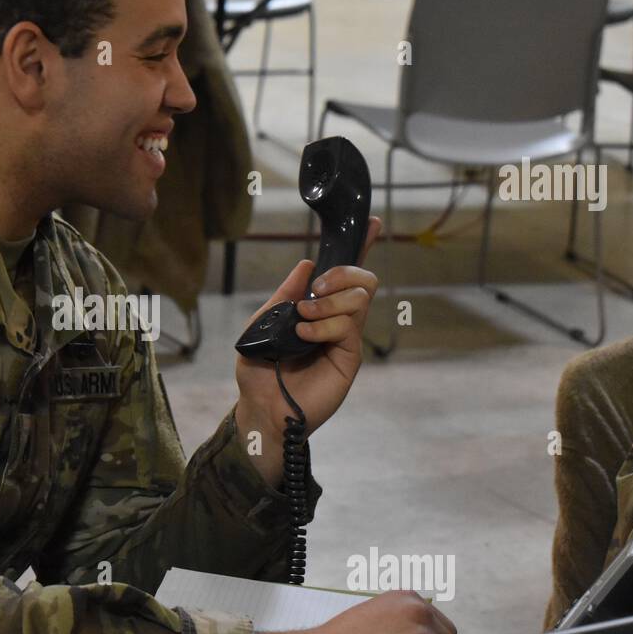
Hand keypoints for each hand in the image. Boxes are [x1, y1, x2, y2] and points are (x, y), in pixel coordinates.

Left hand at [233, 216, 381, 482]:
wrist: (262, 409)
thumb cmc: (259, 371)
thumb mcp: (260, 325)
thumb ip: (283, 296)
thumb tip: (305, 265)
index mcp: (317, 308)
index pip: (344, 274)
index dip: (360, 248)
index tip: (373, 223)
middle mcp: (336, 319)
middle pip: (363, 279)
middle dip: (342, 273)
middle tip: (314, 290)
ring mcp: (345, 338)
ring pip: (360, 298)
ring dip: (328, 301)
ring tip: (302, 320)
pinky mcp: (349, 357)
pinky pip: (349, 326)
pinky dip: (325, 324)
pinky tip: (304, 336)